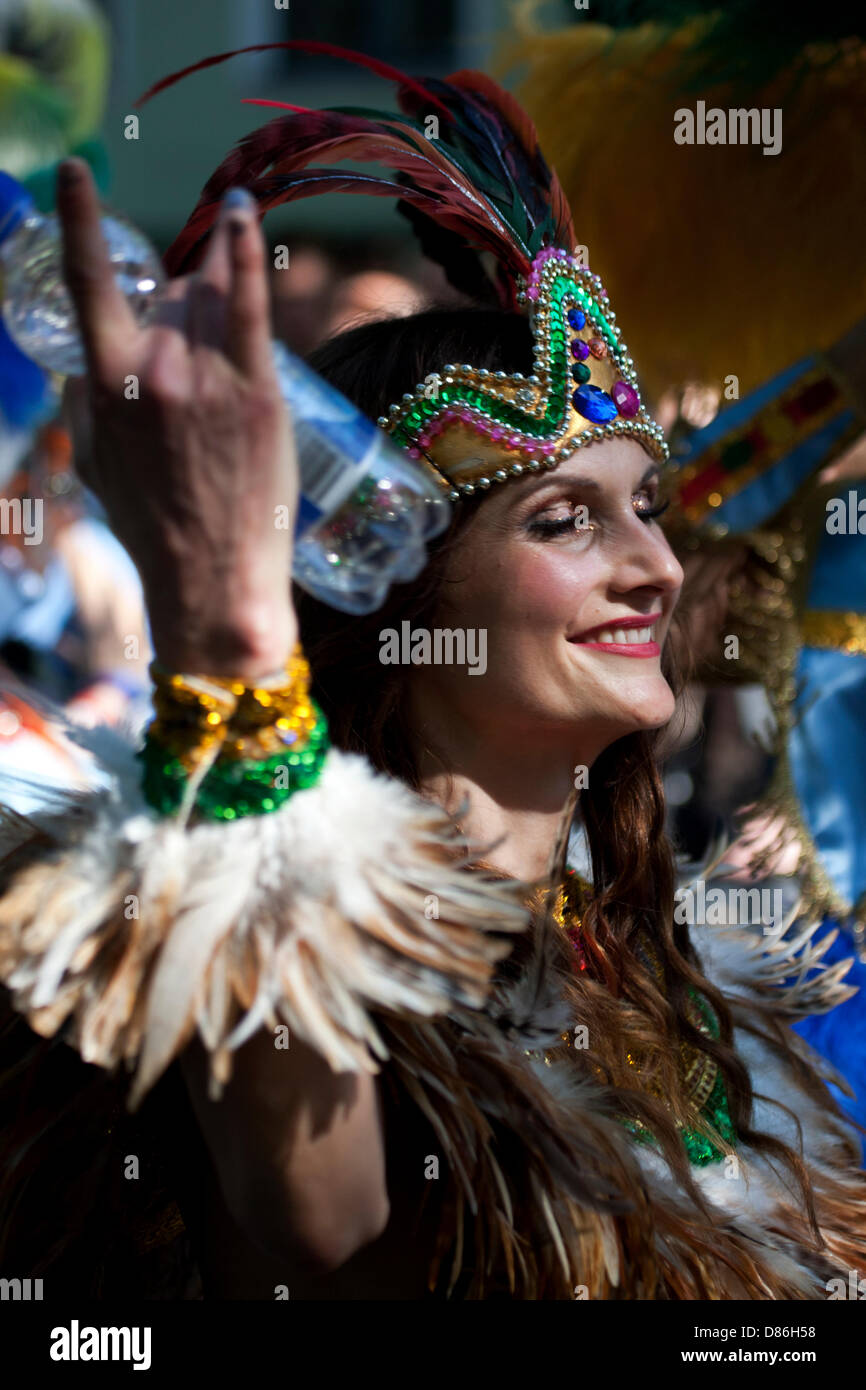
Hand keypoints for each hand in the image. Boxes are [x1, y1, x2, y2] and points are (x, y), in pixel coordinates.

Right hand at [57, 158, 297, 680]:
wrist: (213, 580)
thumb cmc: (153, 527)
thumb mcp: (97, 463)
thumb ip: (88, 399)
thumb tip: (92, 360)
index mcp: (106, 383)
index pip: (87, 283)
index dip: (79, 220)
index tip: (76, 172)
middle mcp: (154, 369)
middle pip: (173, 294)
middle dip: (184, 313)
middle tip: (198, 372)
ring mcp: (209, 377)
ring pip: (212, 299)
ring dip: (216, 309)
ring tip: (221, 352)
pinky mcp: (257, 391)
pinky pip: (250, 306)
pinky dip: (245, 253)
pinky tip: (244, 214)